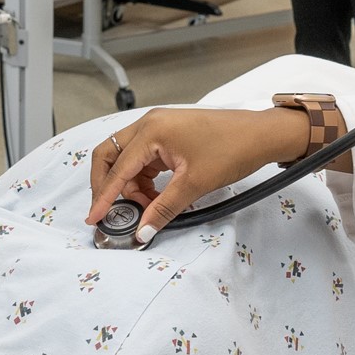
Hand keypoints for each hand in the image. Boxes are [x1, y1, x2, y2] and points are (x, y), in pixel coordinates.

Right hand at [85, 107, 312, 242]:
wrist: (261, 135)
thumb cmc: (232, 150)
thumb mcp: (194, 184)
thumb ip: (164, 208)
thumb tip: (143, 230)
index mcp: (152, 130)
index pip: (117, 168)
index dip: (104, 196)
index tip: (93, 218)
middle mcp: (150, 123)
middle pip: (110, 155)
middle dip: (107, 185)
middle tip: (113, 212)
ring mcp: (159, 127)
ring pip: (126, 158)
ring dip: (129, 184)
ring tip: (146, 207)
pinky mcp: (168, 134)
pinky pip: (143, 158)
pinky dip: (142, 178)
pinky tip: (155, 196)